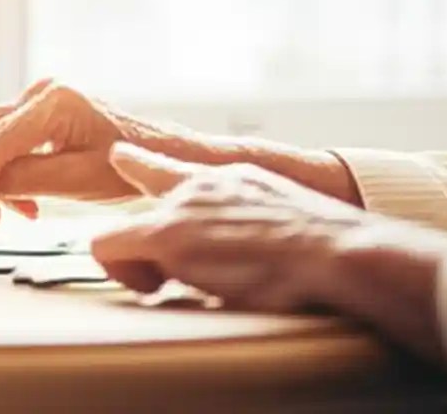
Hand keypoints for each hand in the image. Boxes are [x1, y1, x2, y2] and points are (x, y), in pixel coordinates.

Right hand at [0, 79, 140, 229]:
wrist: (158, 157)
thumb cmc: (127, 169)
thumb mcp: (77, 181)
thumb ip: (24, 180)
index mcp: (54, 101)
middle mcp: (39, 93)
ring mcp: (36, 100)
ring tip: (8, 215)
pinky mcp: (37, 114)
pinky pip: (3, 142)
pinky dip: (3, 173)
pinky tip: (23, 202)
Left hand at [92, 144, 446, 360]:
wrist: (338, 252)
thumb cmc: (328, 253)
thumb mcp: (291, 222)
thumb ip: (259, 225)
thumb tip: (262, 249)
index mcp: (231, 181)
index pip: (176, 168)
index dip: (142, 165)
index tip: (121, 157)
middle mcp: (198, 187)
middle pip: (144, 213)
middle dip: (149, 252)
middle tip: (166, 283)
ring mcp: (179, 207)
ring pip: (120, 234)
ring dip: (137, 268)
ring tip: (165, 290)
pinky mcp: (166, 235)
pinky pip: (109, 247)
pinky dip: (125, 273)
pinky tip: (155, 290)